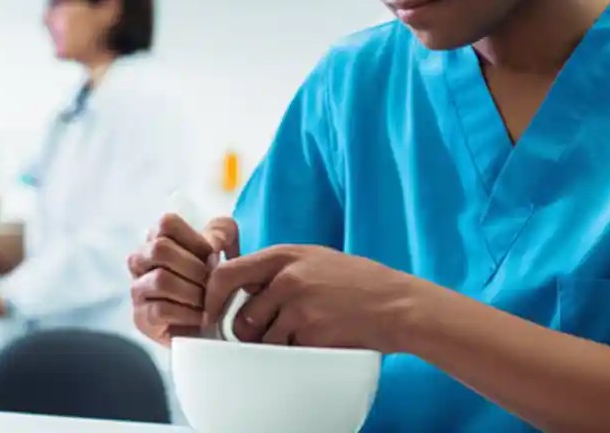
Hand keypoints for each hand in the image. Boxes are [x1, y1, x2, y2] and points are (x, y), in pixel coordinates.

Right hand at [127, 213, 239, 344]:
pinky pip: (161, 310)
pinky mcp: (141, 317)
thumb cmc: (211, 280)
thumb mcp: (224, 248)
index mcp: (157, 238)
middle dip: (194, 267)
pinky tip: (202, 317)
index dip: (194, 239)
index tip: (212, 255)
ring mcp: (138, 289)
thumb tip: (213, 242)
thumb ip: (222, 232)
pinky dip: (188, 314)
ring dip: (193, 292)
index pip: (166, 224)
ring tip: (209, 301)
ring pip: (161, 280)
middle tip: (212, 282)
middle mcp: (141, 260)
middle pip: (160, 249)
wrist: (209, 325)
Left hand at [204, 244, 421, 352]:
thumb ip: (278, 270)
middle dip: (246, 333)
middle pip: (240, 315)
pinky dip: (297, 353)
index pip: (227, 274)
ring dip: (274, 344)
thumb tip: (240, 289)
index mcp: (284, 255)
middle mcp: (287, 278)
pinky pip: (286, 353)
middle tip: (265, 336)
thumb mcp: (315, 260)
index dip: (212, 299)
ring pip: (261, 339)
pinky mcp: (312, 332)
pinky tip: (320, 340)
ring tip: (304, 334)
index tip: (212, 315)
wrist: (397, 303)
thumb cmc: (358, 283)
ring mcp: (299, 306)